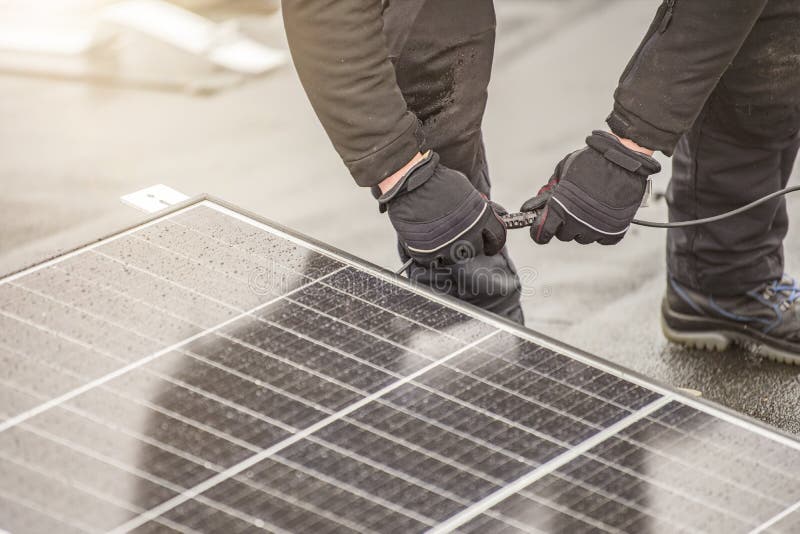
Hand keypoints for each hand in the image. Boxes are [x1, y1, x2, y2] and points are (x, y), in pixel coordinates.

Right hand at [378, 151, 506, 265]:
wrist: (411, 181)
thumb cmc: (437, 180)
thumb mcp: (466, 190)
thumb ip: (478, 207)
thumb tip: (486, 216)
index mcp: (481, 218)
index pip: (497, 238)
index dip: (493, 242)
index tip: (489, 244)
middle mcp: (468, 234)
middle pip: (475, 249)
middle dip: (469, 244)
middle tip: (459, 237)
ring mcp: (447, 246)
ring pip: (454, 257)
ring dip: (449, 250)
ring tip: (440, 239)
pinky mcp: (427, 252)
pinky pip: (432, 261)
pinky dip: (430, 255)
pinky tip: (427, 244)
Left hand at [521, 131, 660, 244]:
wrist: (624, 160)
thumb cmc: (592, 161)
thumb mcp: (563, 170)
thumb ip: (550, 189)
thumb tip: (538, 203)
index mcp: (560, 209)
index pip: (542, 233)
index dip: (539, 233)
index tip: (540, 231)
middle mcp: (576, 223)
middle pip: (563, 235)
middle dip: (564, 224)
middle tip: (570, 209)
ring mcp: (597, 229)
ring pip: (583, 238)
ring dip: (582, 227)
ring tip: (589, 209)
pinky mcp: (615, 231)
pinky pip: (603, 239)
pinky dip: (602, 231)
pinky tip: (602, 217)